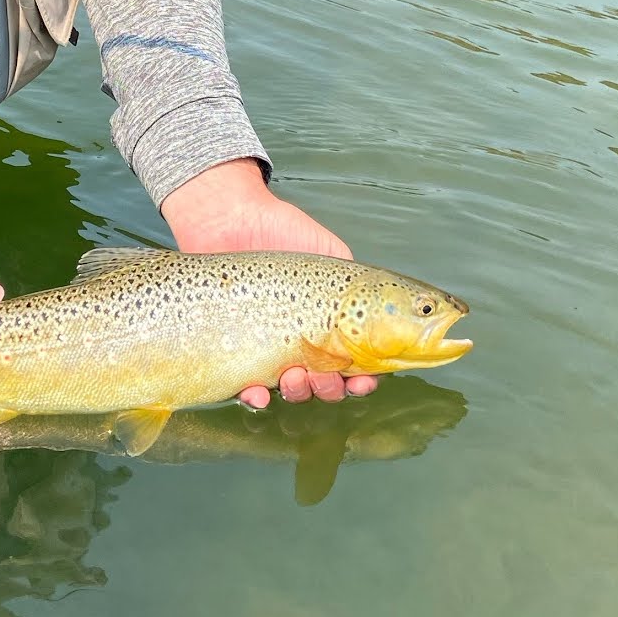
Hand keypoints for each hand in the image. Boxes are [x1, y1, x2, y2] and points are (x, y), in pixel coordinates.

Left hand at [161, 158, 378, 404]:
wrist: (231, 219)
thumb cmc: (283, 231)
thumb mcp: (331, 253)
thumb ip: (357, 282)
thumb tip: (386, 310)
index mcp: (329, 324)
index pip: (354, 363)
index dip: (363, 379)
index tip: (365, 381)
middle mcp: (301, 341)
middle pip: (324, 384)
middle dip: (329, 389)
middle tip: (325, 377)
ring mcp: (268, 347)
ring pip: (290, 389)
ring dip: (299, 393)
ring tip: (295, 378)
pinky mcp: (235, 349)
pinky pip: (245, 384)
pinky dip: (255, 397)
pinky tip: (258, 394)